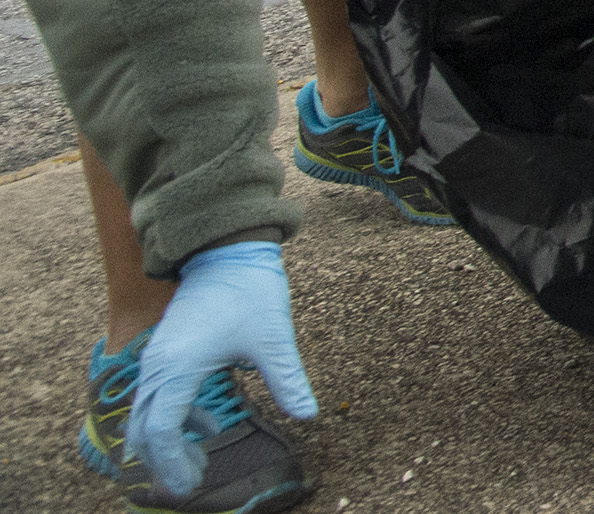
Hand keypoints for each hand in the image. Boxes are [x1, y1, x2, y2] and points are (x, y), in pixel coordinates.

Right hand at [128, 241, 316, 497]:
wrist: (228, 250)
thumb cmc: (249, 290)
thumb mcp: (273, 338)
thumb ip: (288, 379)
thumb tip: (308, 414)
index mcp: (176, 368)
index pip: (160, 431)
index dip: (173, 463)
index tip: (191, 485)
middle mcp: (157, 367)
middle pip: (144, 430)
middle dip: (164, 461)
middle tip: (192, 485)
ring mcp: (157, 360)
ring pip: (146, 415)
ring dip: (168, 443)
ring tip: (200, 464)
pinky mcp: (166, 354)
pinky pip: (157, 397)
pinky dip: (173, 419)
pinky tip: (209, 426)